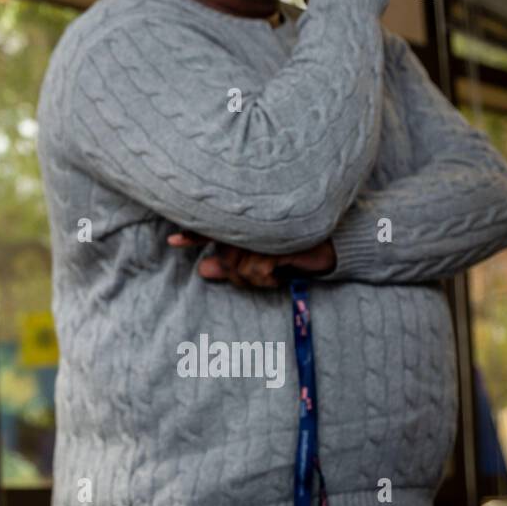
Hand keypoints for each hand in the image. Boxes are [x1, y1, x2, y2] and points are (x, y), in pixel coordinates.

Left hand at [167, 231, 335, 288]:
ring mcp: (263, 233)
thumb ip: (229, 264)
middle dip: (238, 277)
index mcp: (244, 225)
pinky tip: (281, 274)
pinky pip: (256, 271)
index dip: (192, 236)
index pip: (212, 229)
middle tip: (261, 277)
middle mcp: (251, 225)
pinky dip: (267, 279)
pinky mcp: (276, 243)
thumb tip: (202, 271)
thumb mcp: (259, 262)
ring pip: (238, 268)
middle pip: (225, 259)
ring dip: (255, 280)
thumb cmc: (294, 252)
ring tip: (274, 274)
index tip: (172, 241)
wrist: (334, 248)